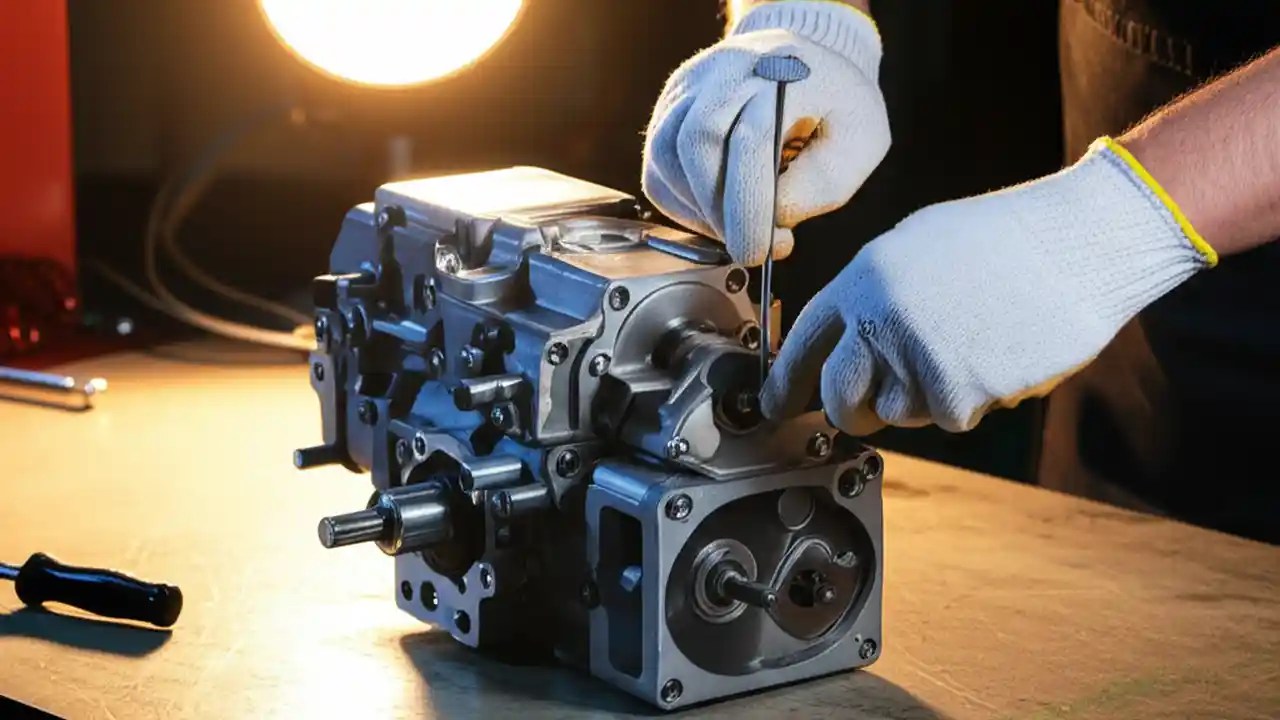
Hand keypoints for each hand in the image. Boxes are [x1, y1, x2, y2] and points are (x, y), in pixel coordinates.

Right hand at [641, 1, 888, 266]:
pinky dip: (681, 201)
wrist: (808, 64)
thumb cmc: (837, 107)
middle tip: (748, 243)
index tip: (757, 250)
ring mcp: (691, 84)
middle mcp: (727, 68)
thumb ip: (820, 186)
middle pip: (697, 144)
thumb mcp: (859, 144)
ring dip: (696, 209)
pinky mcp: (671, 106)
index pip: (752, 141)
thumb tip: (770, 220)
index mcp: (782, 69)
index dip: (748, 207)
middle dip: (718, 211)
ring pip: (667, 155)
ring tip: (735, 227)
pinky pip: (659, 164)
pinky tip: (714, 213)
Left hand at [760, 137, 1217, 433]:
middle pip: (838, 397)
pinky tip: (996, 356)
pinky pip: (949, 418)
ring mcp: (916, 358)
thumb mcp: (918, 246)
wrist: (1080, 243)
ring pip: (899, 411)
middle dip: (850, 411)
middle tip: (868, 408)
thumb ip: (875, 295)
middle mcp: (879, 320)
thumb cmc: (1006, 240)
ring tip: (968, 345)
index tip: (779, 405)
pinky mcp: (958, 391)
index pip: (803, 342)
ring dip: (925, 398)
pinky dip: (972, 400)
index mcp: (864, 278)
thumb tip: (845, 344)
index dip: (788, 381)